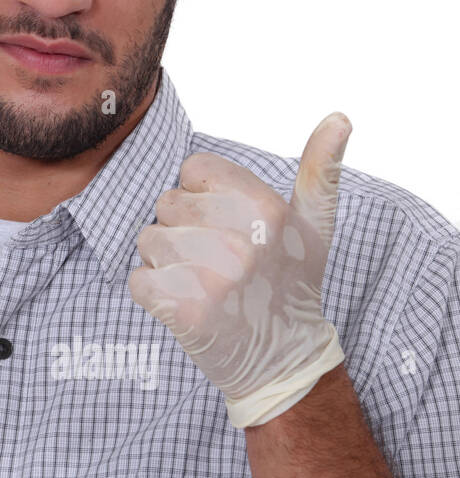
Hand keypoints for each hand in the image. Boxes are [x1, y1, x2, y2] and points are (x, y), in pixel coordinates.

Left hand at [128, 113, 351, 426]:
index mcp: (265, 208)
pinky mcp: (182, 309)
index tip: (227, 224)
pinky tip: (187, 305)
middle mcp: (239, 239)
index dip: (202, 195)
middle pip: (166, 204)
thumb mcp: (313, 225)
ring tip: (204, 283)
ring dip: (166, 262)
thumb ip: (320, 169)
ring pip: (148, 240)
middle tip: (218, 261)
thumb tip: (340, 117)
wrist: (284, 361)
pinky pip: (137, 279)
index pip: (192, 169)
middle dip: (183, 229)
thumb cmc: (291, 282)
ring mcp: (210, 276)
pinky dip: (153, 294)